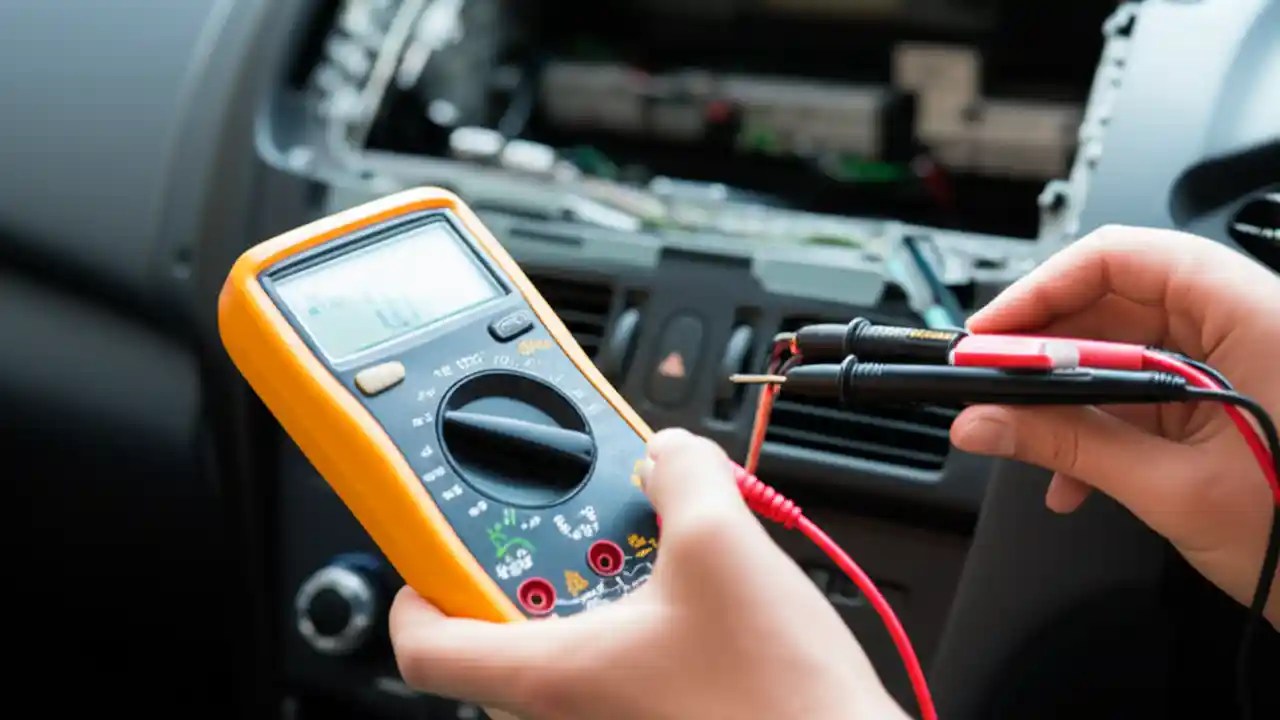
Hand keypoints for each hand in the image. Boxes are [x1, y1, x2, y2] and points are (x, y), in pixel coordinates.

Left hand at [390, 428, 905, 719]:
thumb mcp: (725, 546)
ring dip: (596, 573)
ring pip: (567, 634)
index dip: (416, 583)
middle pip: (501, 623)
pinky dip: (635, 605)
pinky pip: (618, 653)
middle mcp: (571, 709)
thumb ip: (683, 475)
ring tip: (646, 533)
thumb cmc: (779, 701)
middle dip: (535, 551)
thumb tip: (670, 453)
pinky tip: (690, 576)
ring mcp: (612, 717)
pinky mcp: (657, 714)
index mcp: (554, 673)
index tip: (433, 538)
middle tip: (572, 511)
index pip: (423, 645)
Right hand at [949, 225, 1279, 627]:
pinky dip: (1096, 425)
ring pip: (1121, 347)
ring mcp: (1231, 361)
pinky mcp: (1218, 397)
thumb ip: (1069, 448)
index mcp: (1254, 317)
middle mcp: (1243, 323)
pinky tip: (1070, 476)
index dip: (1048, 286)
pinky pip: (1139, 388)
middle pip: (1117, 298)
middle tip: (989, 378)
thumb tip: (983, 423)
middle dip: (1044, 345)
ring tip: (1023, 434)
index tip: (993, 332)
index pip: (1128, 258)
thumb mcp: (1174, 489)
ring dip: (1064, 395)